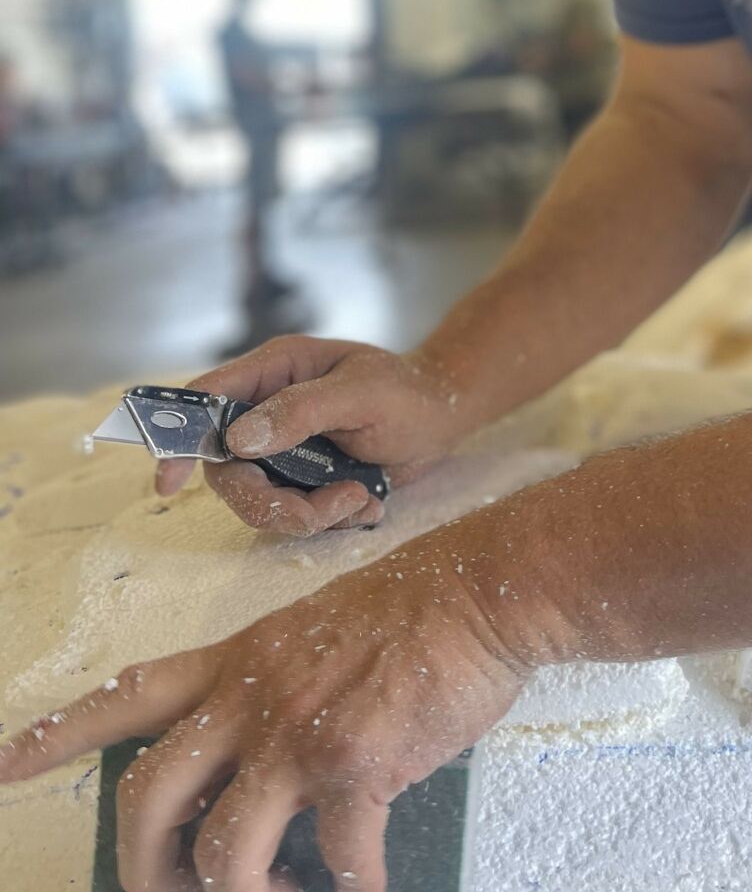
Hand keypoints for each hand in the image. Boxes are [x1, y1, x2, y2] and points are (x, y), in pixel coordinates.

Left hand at [0, 530, 525, 891]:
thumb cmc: (415, 605)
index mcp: (240, 661)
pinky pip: (335, 866)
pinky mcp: (358, 768)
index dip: (60, 736)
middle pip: (146, 799)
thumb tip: (266, 765)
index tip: (6, 766)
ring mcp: (299, 734)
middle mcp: (253, 699)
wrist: (480, 588)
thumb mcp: (314, 628)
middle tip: (180, 887)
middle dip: (147, 867)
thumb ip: (274, 686)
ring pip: (221, 854)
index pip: (128, 695)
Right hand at [153, 336, 471, 536]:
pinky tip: (366, 500)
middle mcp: (267, 412)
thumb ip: (303, 410)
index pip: (206, 401)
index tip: (169, 482)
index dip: (178, 439)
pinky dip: (329, 520)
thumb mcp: (361, 392)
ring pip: (260, 502)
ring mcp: (283, 451)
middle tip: (316, 512)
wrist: (442, 418)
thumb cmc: (405, 390)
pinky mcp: (302, 482)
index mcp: (274, 372)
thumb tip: (239, 439)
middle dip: (269, 503)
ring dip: (308, 515)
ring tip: (358, 498)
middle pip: (229, 471)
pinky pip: (294, 516)